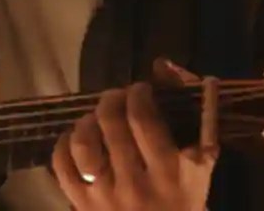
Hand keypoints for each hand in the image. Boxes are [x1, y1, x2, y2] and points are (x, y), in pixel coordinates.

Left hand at [51, 58, 218, 210]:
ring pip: (83, 141)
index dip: (138, 93)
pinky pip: (62, 165)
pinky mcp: (82, 206)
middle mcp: (135, 183)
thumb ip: (196, 116)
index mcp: (170, 171)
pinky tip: (77, 140)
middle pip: (110, 122)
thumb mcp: (201, 166)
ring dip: (87, 120)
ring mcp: (105, 196)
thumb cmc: (185, 205)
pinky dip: (65, 144)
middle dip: (111, 98)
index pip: (142, 118)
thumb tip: (166, 66)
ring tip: (96, 119)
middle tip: (117, 97)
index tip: (141, 90)